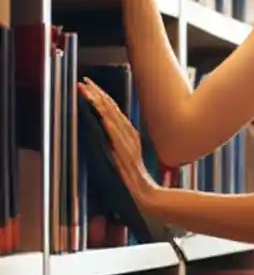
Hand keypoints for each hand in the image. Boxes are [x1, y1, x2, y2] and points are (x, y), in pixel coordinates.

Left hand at [78, 78, 156, 208]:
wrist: (147, 193)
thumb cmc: (133, 177)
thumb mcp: (121, 154)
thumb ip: (114, 141)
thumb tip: (102, 129)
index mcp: (127, 133)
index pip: (112, 110)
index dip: (100, 96)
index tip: (88, 84)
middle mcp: (129, 135)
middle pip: (112, 110)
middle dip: (98, 94)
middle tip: (84, 81)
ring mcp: (129, 144)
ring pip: (114, 119)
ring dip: (102, 105)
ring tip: (91, 93)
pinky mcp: (127, 154)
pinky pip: (118, 138)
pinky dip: (111, 126)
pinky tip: (104, 117)